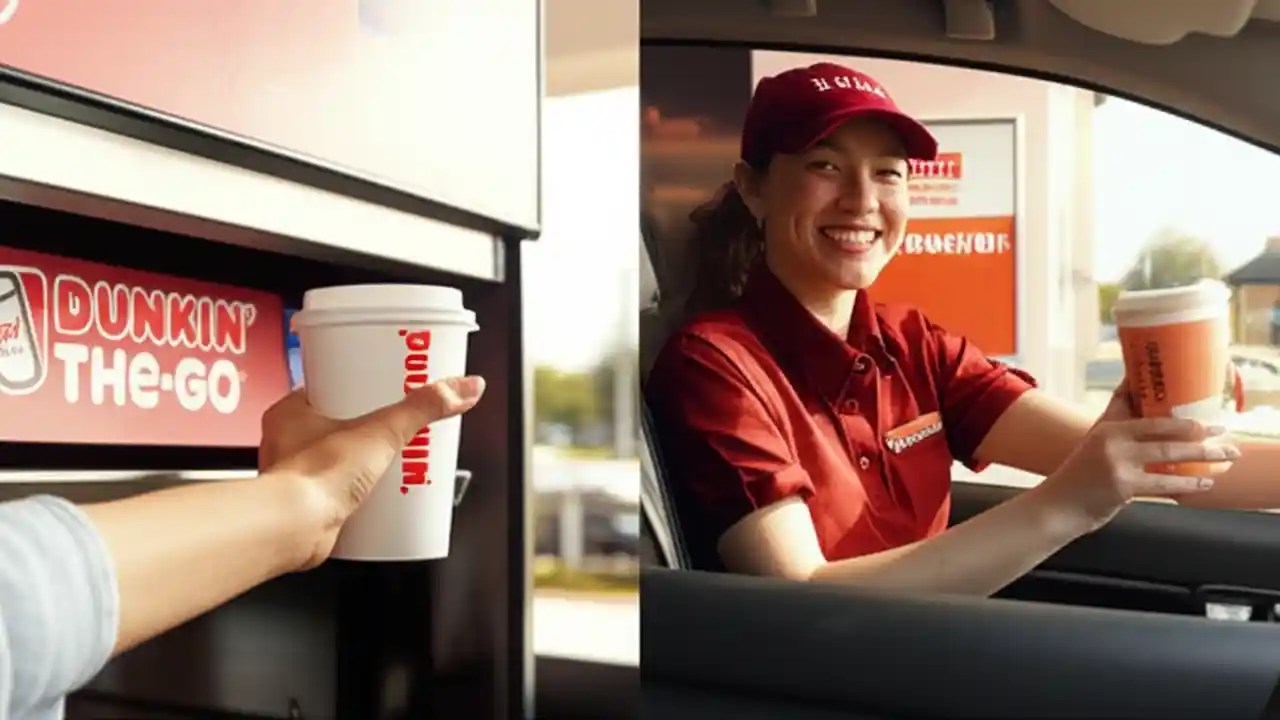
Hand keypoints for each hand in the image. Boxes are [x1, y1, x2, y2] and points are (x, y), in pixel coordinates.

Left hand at [259, 375, 485, 568]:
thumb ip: (423, 408)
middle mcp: (287, 442)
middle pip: (338, 424)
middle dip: (368, 427)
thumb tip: (463, 388)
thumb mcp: (381, 431)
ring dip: (363, 461)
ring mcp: (297, 476)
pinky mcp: (309, 505)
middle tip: (399, 425)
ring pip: (336, 459)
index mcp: (292, 412)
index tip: (386, 386)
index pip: (330, 386)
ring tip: (396, 460)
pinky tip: (379, 496)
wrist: (293, 530)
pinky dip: (357, 492)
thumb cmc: (314, 477)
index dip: (359, 385)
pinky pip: (336, 492)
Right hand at [1037, 382, 1238, 529]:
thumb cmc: (1078, 478)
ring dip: (1201, 454)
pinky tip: (1204, 483)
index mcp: (1106, 426)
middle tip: (1219, 428)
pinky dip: (1188, 483)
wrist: (1057, 507)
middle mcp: (1111, 438)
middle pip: (1162, 427)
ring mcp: (1117, 461)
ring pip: (1168, 453)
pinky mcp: (1123, 485)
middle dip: (1196, 428)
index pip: (1138, 404)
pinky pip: (1164, 482)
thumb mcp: (1094, 446)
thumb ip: (1117, 430)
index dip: (1164, 398)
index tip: (1189, 395)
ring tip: (1225, 454)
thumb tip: (1142, 415)